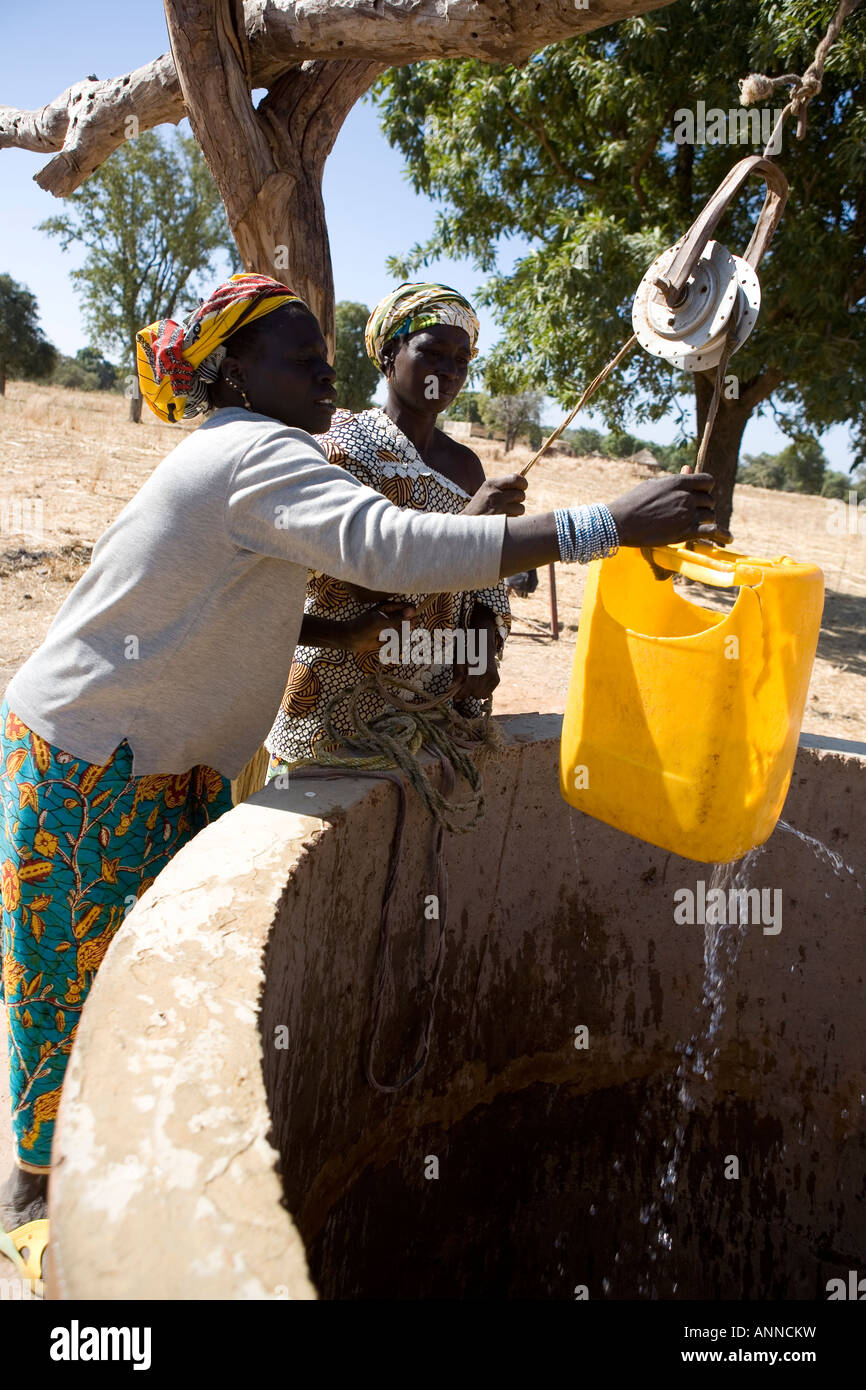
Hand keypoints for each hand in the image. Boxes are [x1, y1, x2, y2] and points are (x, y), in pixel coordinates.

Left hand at [342, 601, 415, 654]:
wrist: (351, 639)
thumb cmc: (363, 627)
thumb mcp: (380, 621)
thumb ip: (397, 617)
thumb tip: (413, 610)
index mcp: (391, 607)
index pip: (410, 608)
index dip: (413, 615)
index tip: (409, 624)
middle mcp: (393, 615)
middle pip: (410, 621)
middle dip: (406, 629)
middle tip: (394, 633)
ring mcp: (392, 626)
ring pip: (405, 632)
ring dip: (399, 637)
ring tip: (386, 638)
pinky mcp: (390, 637)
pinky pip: (399, 640)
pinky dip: (394, 643)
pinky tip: (384, 643)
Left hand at [452, 610, 500, 700]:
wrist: (483, 645)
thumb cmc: (467, 653)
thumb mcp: (458, 662)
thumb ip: (457, 677)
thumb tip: (452, 691)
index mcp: (477, 667)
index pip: (469, 688)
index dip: (461, 695)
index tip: (456, 697)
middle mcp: (487, 673)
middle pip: (475, 694)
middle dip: (468, 692)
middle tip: (464, 686)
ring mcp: (493, 676)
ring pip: (482, 695)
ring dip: (475, 692)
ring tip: (471, 683)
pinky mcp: (497, 680)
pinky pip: (487, 693)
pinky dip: (481, 691)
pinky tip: (478, 683)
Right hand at [463, 474, 527, 516]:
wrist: (467, 525)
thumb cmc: (479, 507)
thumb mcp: (486, 491)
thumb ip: (502, 484)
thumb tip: (520, 476)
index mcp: (491, 484)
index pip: (516, 479)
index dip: (523, 483)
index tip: (522, 487)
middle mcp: (495, 494)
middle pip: (521, 494)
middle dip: (519, 499)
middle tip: (511, 502)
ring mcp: (498, 507)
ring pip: (521, 508)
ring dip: (516, 511)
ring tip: (505, 511)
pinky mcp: (502, 520)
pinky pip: (517, 518)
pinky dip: (513, 519)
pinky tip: (502, 519)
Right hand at [606, 470, 722, 547]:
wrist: (620, 522)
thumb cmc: (633, 502)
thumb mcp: (654, 485)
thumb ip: (675, 479)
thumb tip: (688, 469)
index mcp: (679, 482)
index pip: (708, 482)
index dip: (706, 489)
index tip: (701, 496)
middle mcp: (686, 496)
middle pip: (709, 500)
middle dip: (704, 507)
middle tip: (693, 514)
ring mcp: (687, 513)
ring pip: (710, 515)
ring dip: (705, 520)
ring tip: (696, 525)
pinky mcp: (685, 531)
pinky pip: (712, 531)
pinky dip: (722, 535)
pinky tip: (728, 538)